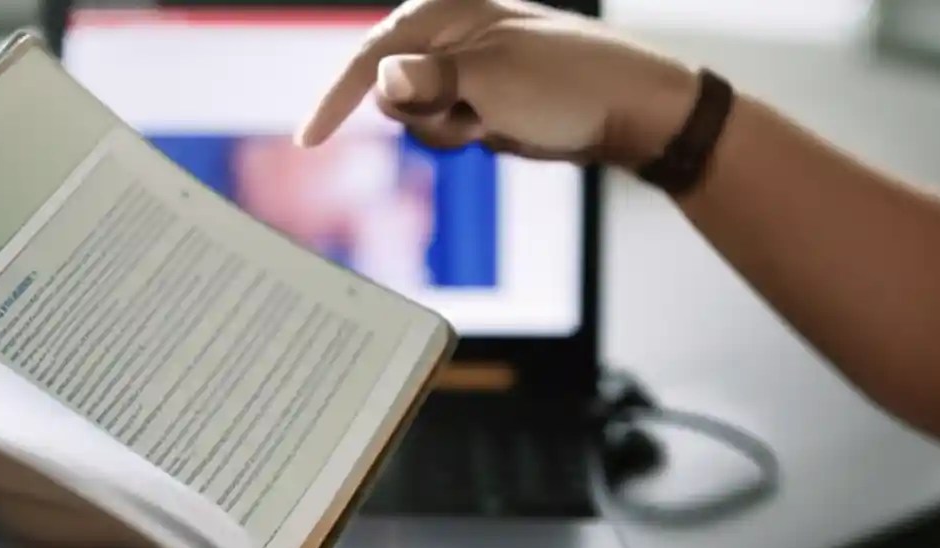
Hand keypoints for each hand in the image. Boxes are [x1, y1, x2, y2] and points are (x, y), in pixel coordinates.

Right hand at [295, 0, 700, 167]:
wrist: (629, 110)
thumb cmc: (566, 85)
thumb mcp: (491, 81)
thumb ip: (427, 82)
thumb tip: (381, 80)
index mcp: (445, 10)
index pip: (370, 56)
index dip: (335, 97)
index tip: (310, 142)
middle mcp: (450, 33)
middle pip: (392, 92)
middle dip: (424, 117)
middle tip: (472, 116)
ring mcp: (466, 67)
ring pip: (419, 116)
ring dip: (449, 131)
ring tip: (495, 121)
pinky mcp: (482, 98)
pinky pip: (447, 126)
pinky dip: (467, 136)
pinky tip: (505, 128)